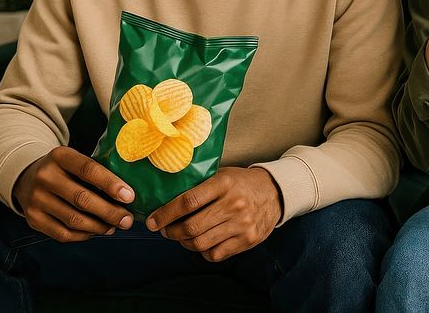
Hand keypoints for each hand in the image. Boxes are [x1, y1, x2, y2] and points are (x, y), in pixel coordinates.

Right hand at [12, 146, 134, 242]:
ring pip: (73, 219)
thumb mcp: (76, 159)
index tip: (130, 197)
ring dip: (99, 227)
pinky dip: (83, 236)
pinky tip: (96, 231)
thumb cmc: (64, 170)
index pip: (89, 169)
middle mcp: (45, 177)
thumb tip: (128, 195)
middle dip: (110, 212)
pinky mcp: (33, 219)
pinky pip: (62, 234)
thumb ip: (97, 171)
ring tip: (114, 226)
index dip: (111, 184)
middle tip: (127, 220)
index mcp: (60, 156)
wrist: (27, 178)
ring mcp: (36, 199)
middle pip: (82, 199)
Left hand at [147, 166, 281, 262]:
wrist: (275, 192)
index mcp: (224, 183)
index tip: (152, 220)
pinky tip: (202, 242)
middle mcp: (233, 204)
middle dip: (170, 232)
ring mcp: (242, 224)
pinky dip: (203, 251)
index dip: (165, 214)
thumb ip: (200, 186)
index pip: (188, 201)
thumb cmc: (241, 183)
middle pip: (191, 227)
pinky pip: (215, 254)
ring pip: (200, 244)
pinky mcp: (247, 240)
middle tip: (164, 230)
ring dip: (184, 243)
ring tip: (181, 236)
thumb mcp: (222, 175)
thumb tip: (165, 199)